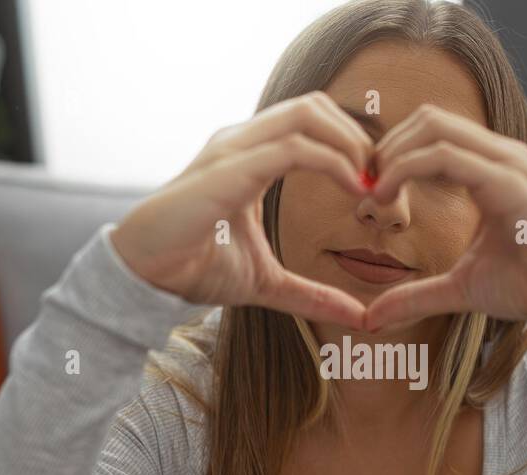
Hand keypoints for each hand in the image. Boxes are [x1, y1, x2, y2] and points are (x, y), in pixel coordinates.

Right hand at [111, 91, 373, 329]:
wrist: (145, 275)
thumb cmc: (194, 267)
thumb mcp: (267, 283)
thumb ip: (312, 295)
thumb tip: (358, 318)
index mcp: (250, 155)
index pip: (312, 120)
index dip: (352, 145)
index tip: (377, 186)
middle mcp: (243, 141)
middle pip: (315, 105)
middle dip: (358, 138)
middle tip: (381, 182)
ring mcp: (235, 148)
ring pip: (309, 114)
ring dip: (351, 145)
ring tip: (370, 186)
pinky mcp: (231, 168)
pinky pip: (294, 148)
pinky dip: (333, 162)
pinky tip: (354, 190)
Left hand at [363, 104, 526, 331]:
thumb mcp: (461, 290)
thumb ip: (417, 296)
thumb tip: (372, 319)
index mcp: (489, 169)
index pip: (430, 134)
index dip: (391, 156)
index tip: (367, 197)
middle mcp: (498, 156)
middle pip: (427, 119)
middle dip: (386, 149)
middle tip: (364, 192)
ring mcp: (506, 164)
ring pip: (434, 128)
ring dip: (392, 156)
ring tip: (374, 195)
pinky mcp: (510, 183)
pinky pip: (448, 156)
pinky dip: (408, 168)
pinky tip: (388, 197)